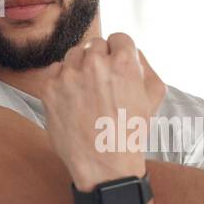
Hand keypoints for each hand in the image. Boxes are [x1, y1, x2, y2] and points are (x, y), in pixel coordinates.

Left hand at [37, 32, 155, 190]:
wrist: (104, 165)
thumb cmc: (131, 132)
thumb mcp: (154, 96)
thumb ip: (145, 65)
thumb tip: (131, 51)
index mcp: (124, 62)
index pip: (118, 38)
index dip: (118, 53)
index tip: (115, 67)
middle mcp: (95, 63)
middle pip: (95, 45)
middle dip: (99, 62)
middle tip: (101, 86)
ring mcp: (69, 75)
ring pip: (73, 55)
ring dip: (79, 69)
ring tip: (86, 95)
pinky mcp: (49, 87)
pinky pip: (55, 71)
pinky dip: (62, 82)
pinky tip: (72, 101)